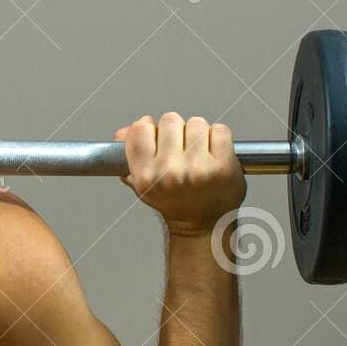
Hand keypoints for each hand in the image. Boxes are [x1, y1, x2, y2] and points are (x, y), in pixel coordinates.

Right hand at [115, 112, 244, 235]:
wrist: (204, 225)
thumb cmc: (175, 203)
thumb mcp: (145, 184)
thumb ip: (132, 155)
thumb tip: (124, 131)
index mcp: (146, 176)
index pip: (140, 129)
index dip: (150, 127)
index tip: (157, 135)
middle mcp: (169, 172)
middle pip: (170, 120)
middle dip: (177, 130)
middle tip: (182, 147)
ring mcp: (197, 168)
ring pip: (196, 123)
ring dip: (199, 133)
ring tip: (199, 152)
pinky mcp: (222, 165)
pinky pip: (219, 130)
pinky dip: (219, 137)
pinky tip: (215, 153)